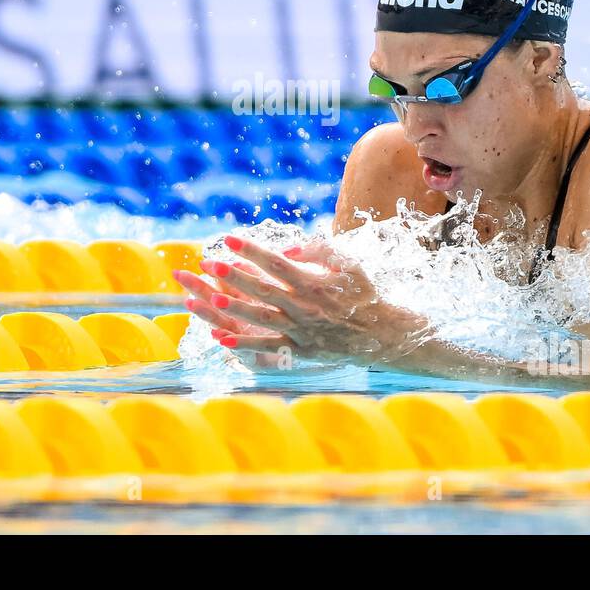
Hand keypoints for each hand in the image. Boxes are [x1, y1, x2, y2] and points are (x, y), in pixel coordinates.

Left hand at [173, 234, 432, 366]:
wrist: (380, 333)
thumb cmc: (360, 291)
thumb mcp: (346, 263)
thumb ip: (318, 249)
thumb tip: (288, 249)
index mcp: (314, 282)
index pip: (277, 263)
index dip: (252, 251)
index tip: (228, 239)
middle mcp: (305, 307)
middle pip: (264, 290)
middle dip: (235, 276)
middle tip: (209, 263)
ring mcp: (301, 331)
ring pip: (262, 319)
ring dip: (236, 309)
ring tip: (212, 298)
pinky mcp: (299, 350)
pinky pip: (268, 349)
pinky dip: (245, 346)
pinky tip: (220, 339)